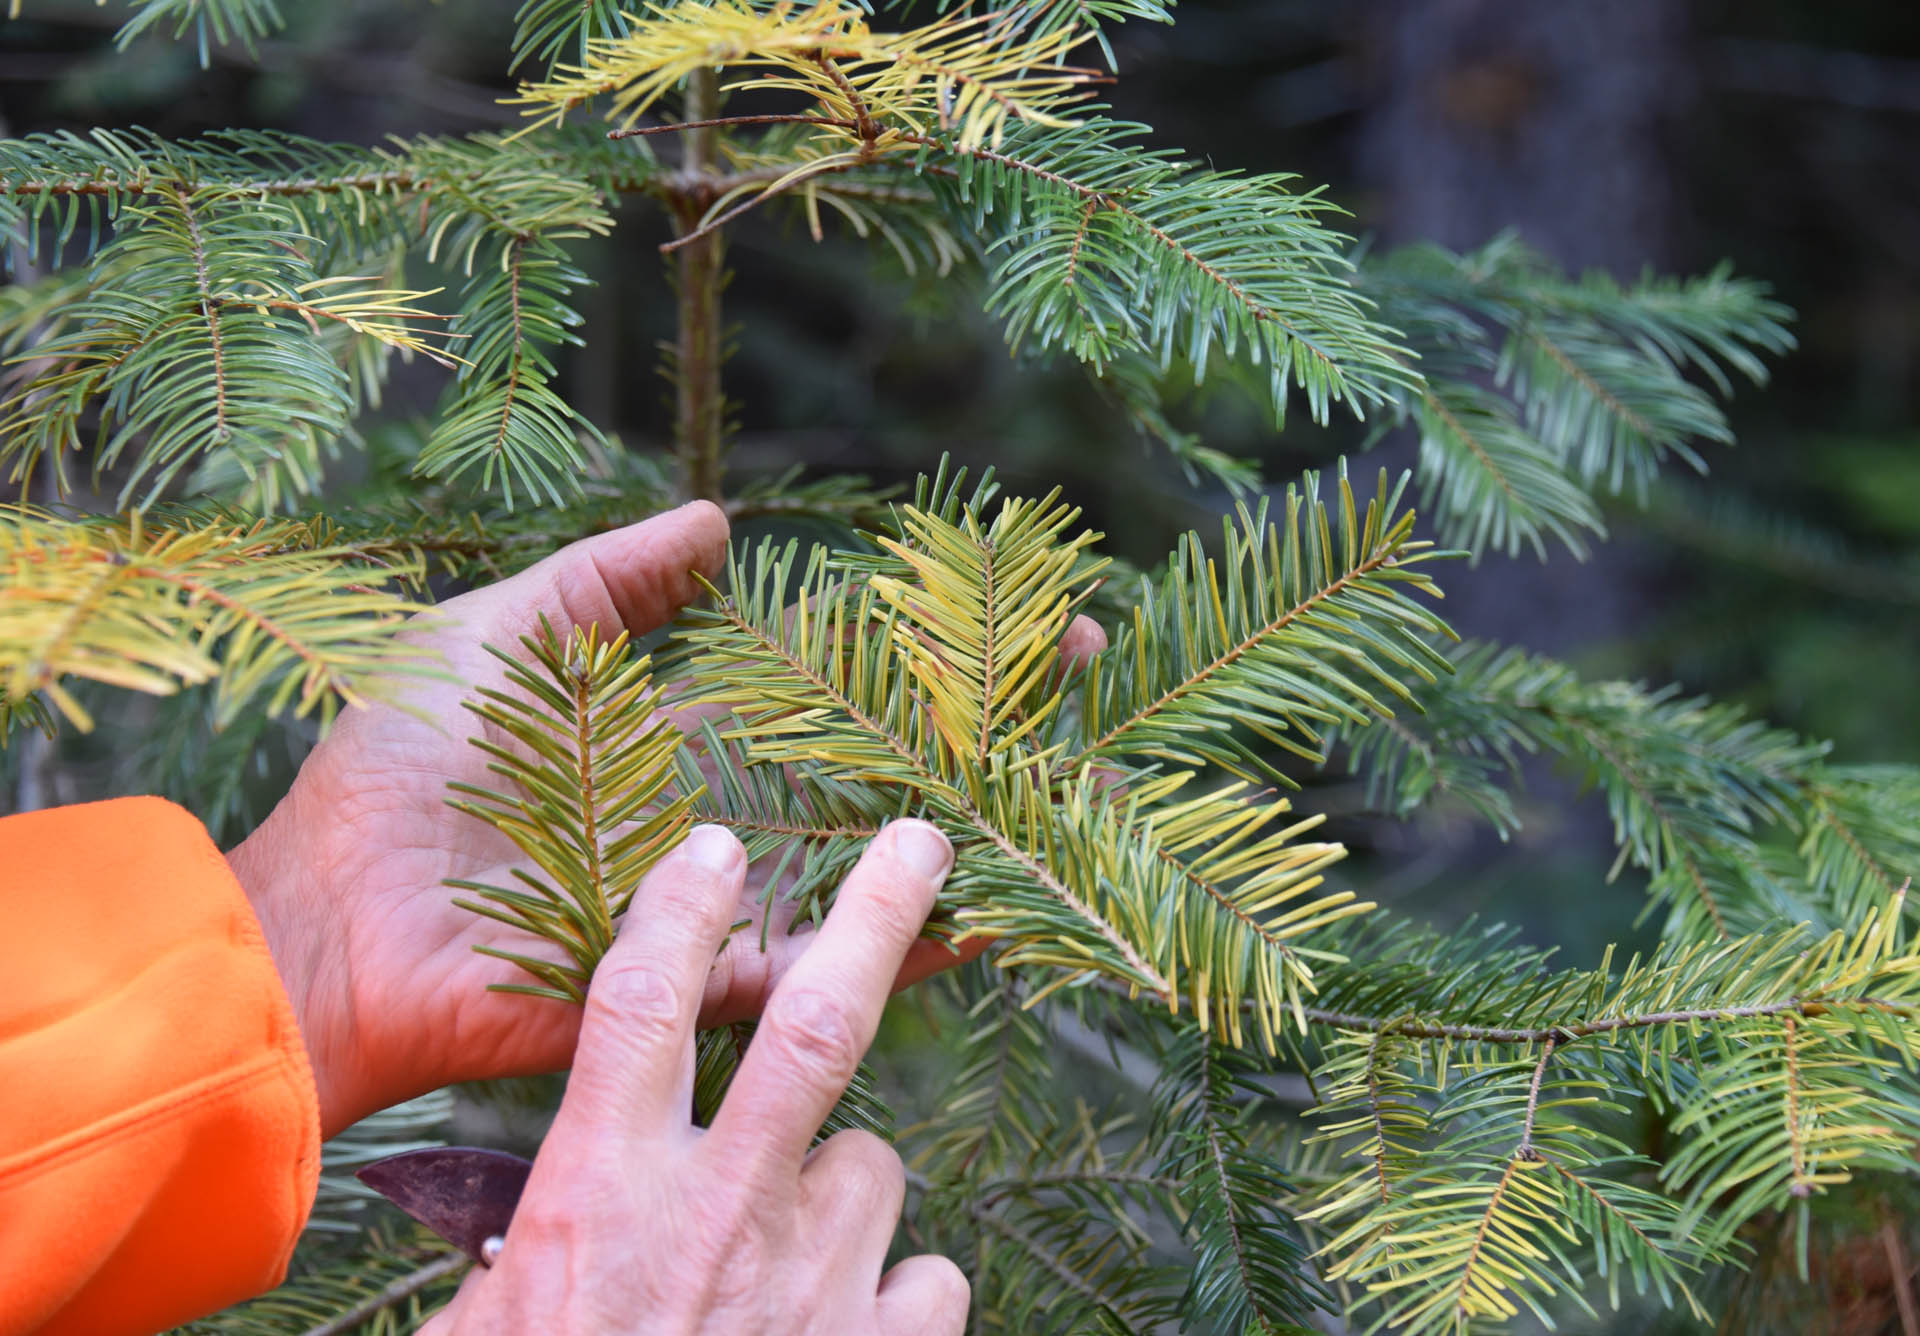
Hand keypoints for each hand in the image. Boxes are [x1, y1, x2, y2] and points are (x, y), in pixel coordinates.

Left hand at [228, 500, 1103, 1135]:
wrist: (331, 909)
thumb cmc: (397, 765)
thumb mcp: (502, 633)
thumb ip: (610, 583)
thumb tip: (718, 519)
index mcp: (686, 744)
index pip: (835, 690)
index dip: (924, 652)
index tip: (1015, 610)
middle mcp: (725, 823)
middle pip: (883, 776)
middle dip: (988, 734)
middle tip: (1088, 688)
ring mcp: (722, 906)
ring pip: (878, 873)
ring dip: (983, 838)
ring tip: (1082, 797)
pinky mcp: (702, 982)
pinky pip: (823, 967)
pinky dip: (905, 944)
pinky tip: (989, 907)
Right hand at [420, 820, 969, 1335]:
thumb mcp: (492, 1327)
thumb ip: (551, 1244)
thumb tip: (566, 1208)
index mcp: (600, 1198)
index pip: (635, 1008)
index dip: (679, 910)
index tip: (716, 841)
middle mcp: (719, 1214)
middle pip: (813, 1026)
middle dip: (874, 916)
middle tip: (922, 840)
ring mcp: (816, 1282)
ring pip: (872, 1165)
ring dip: (842, 1192)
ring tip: (783, 1268)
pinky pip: (929, 1276)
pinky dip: (897, 1290)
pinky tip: (845, 1334)